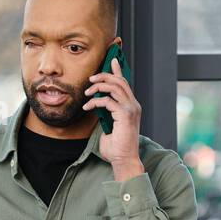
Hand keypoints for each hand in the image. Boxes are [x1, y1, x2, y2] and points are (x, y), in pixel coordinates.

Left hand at [85, 56, 143, 179]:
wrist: (123, 159)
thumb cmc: (116, 146)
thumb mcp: (108, 125)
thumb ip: (105, 113)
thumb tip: (95, 104)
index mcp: (131, 106)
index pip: (125, 84)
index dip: (118, 71)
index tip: (112, 60)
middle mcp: (133, 105)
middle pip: (120, 81)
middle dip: (105, 76)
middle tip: (91, 78)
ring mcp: (131, 109)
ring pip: (115, 87)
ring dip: (99, 86)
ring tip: (87, 92)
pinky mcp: (125, 115)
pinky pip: (108, 101)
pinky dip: (95, 102)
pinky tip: (87, 107)